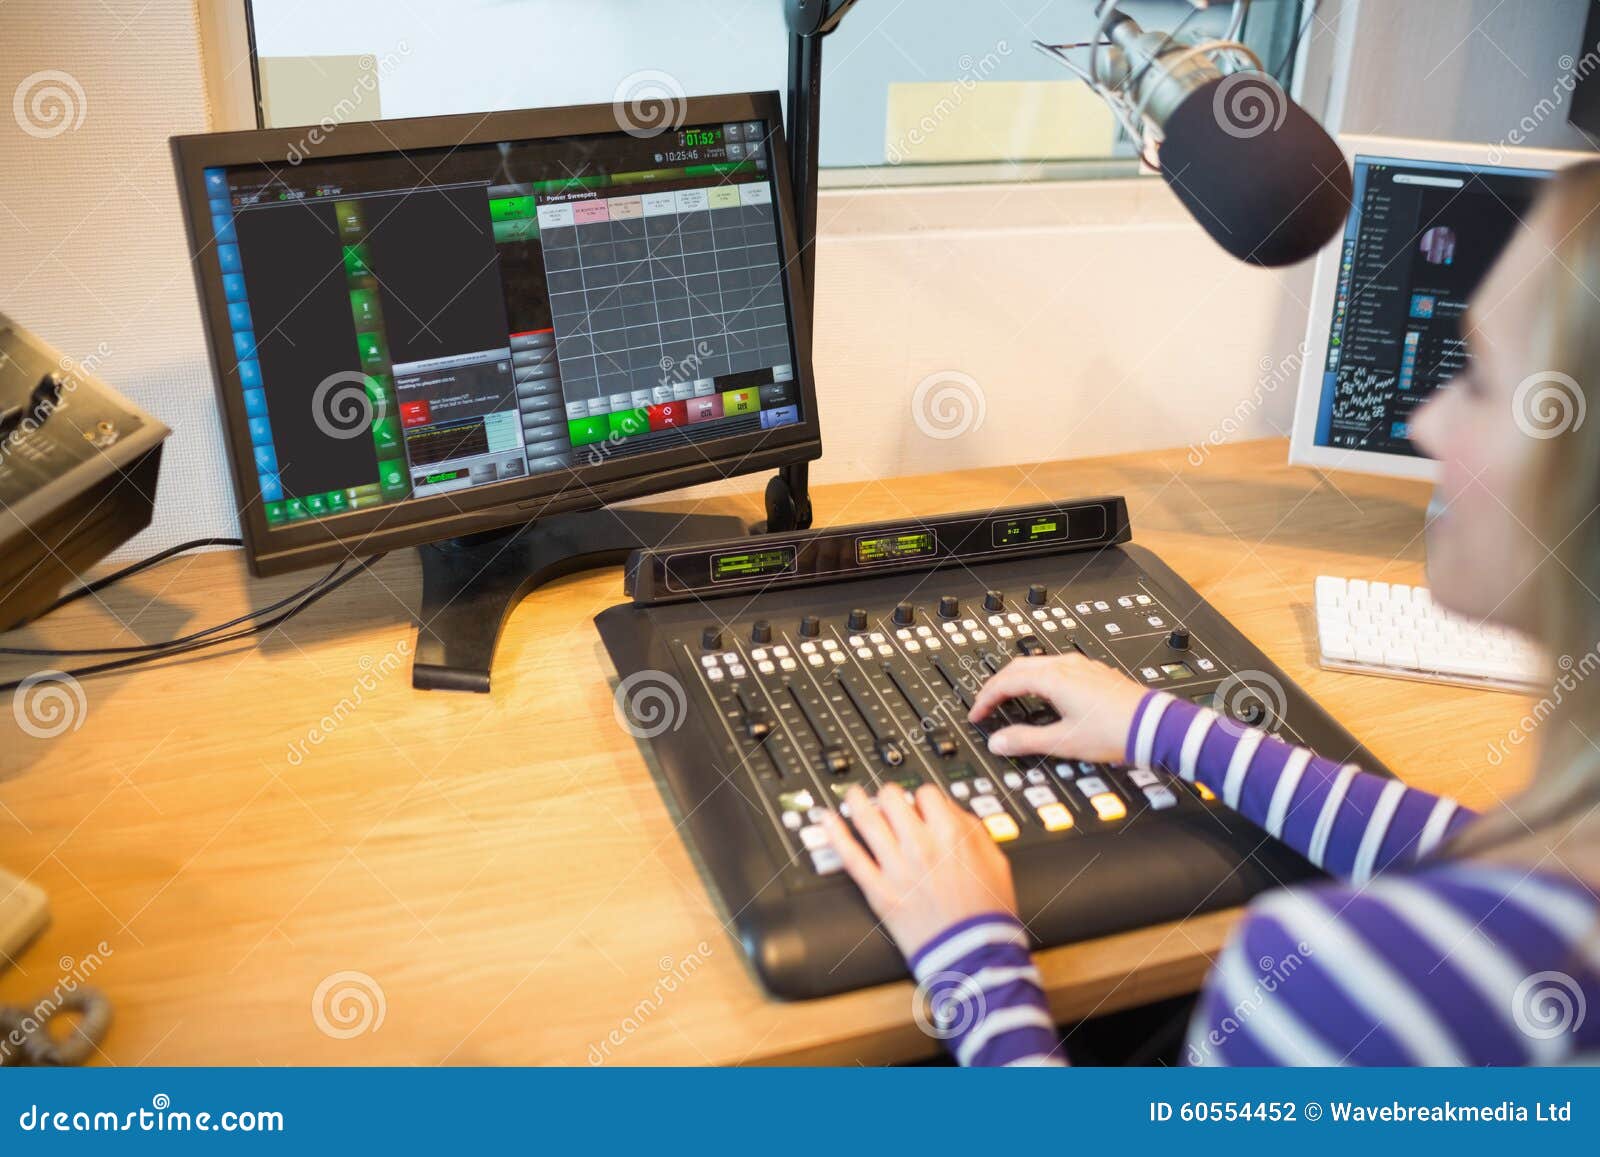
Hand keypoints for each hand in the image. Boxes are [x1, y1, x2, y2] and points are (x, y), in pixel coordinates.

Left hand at [819, 783, 1017, 960]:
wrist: (973, 953)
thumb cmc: (987, 912)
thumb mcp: (996, 860)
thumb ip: (973, 829)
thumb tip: (950, 811)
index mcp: (952, 835)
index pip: (926, 794)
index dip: (922, 797)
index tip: (919, 804)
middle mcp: (921, 846)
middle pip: (893, 800)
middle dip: (889, 795)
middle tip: (886, 799)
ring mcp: (897, 868)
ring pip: (868, 821)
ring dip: (856, 802)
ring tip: (851, 795)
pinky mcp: (880, 892)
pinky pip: (851, 857)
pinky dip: (836, 835)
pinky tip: (828, 821)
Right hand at [968, 653, 1147, 763]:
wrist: (1153, 726)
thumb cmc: (1114, 732)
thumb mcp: (1064, 742)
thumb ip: (1026, 740)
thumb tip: (999, 742)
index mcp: (1053, 678)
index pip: (1006, 681)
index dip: (986, 698)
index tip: (978, 713)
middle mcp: (1066, 666)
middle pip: (1019, 666)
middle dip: (998, 683)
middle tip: (988, 703)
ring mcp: (1083, 667)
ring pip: (1039, 663)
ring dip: (1018, 678)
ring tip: (1011, 697)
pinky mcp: (1095, 673)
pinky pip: (1057, 667)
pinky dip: (1039, 677)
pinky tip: (1045, 693)